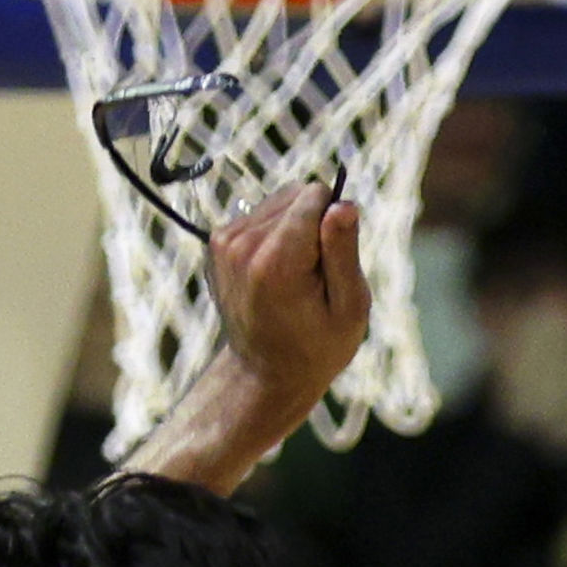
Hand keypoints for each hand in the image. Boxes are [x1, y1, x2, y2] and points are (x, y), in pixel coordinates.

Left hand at [208, 179, 371, 419]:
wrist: (264, 373)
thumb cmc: (317, 346)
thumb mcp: (349, 308)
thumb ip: (344, 252)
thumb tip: (342, 203)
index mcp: (276, 261)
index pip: (315, 195)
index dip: (333, 224)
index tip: (329, 264)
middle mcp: (242, 244)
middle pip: (297, 193)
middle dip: (314, 225)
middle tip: (313, 276)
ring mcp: (223, 242)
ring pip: (280, 202)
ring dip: (295, 231)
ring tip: (294, 278)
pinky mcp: (217, 240)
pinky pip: (262, 215)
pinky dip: (276, 237)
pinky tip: (276, 274)